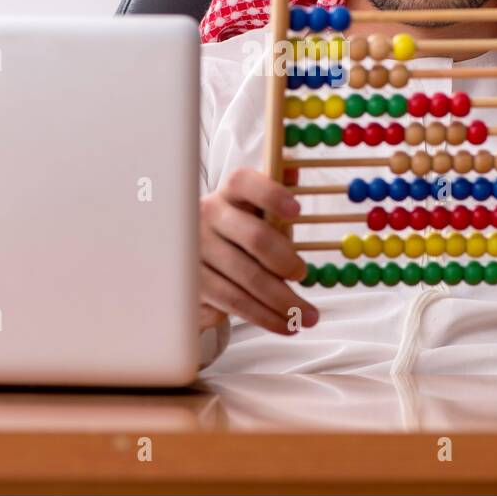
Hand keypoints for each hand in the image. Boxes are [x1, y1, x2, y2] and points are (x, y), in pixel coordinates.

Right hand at [199, 167, 318, 334]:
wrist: (189, 261)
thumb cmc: (235, 233)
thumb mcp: (251, 213)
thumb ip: (272, 200)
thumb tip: (296, 170)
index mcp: (228, 194)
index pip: (244, 183)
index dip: (271, 194)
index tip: (297, 210)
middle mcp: (208, 217)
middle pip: (254, 238)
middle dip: (285, 260)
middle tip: (304, 275)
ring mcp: (198, 252)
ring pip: (246, 279)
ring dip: (282, 301)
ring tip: (307, 316)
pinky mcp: (194, 284)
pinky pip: (235, 303)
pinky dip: (264, 317)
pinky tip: (285, 325)